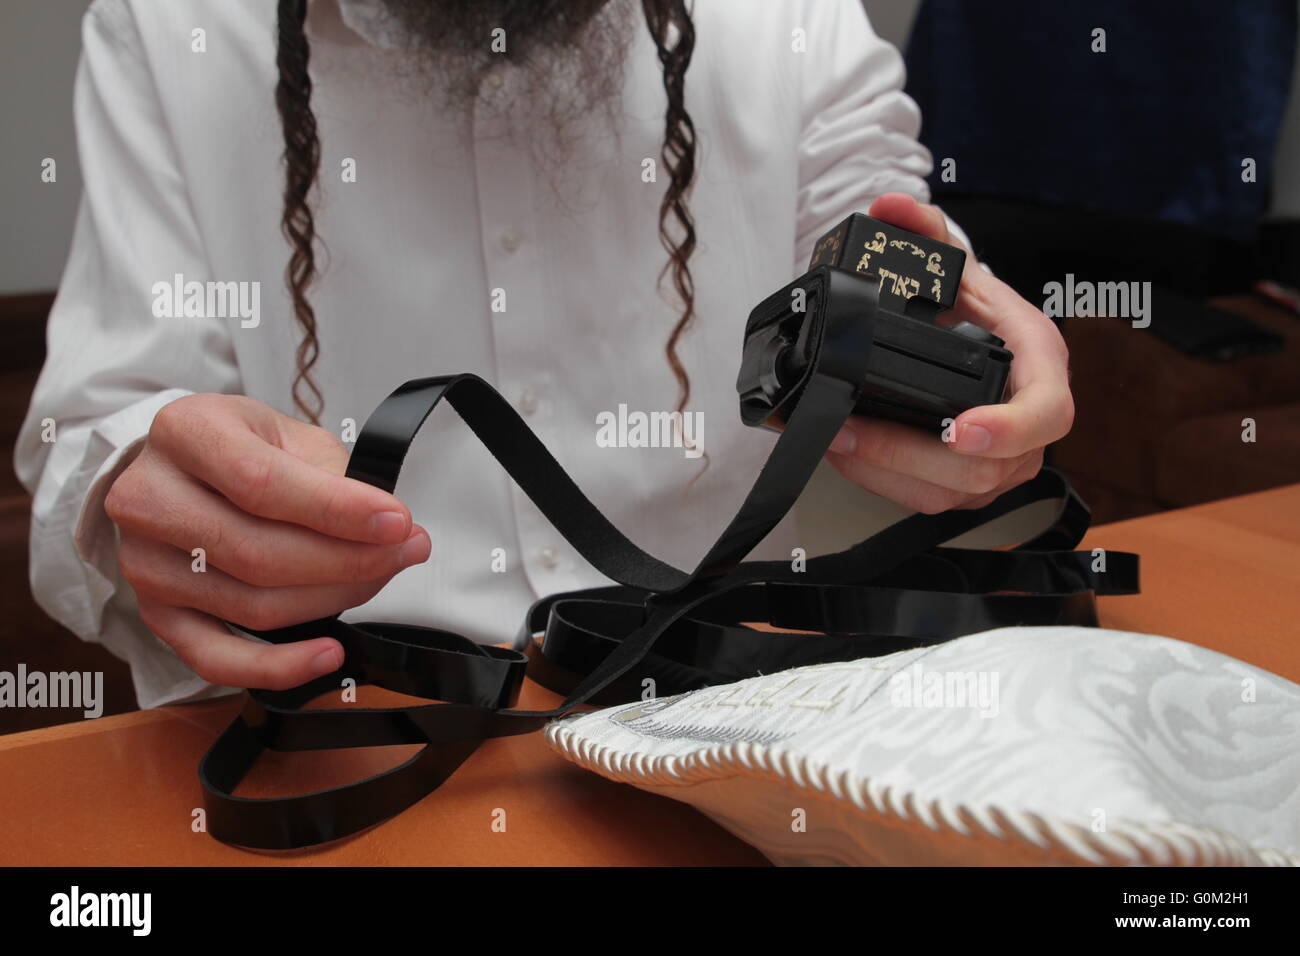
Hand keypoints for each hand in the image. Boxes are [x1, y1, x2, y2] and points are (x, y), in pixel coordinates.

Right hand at [104, 393, 430, 689]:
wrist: (183, 471)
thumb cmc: (242, 449)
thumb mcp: (288, 436)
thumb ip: (333, 477)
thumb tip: (389, 530)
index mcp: (184, 432)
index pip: (262, 483)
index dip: (336, 510)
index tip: (397, 522)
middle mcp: (148, 498)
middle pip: (258, 552)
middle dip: (349, 560)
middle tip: (406, 551)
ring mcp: (144, 562)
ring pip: (251, 605)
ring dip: (333, 600)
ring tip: (381, 576)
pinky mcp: (155, 613)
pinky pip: (216, 659)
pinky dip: (278, 666)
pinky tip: (327, 653)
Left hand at [822, 192, 1073, 512]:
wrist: (978, 347)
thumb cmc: (977, 316)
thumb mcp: (959, 270)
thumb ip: (926, 234)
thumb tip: (892, 209)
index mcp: (1039, 366)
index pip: (1046, 411)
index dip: (1009, 428)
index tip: (962, 432)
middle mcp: (1028, 424)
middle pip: (986, 466)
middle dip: (909, 452)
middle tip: (853, 430)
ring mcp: (1002, 463)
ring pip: (952, 492)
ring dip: (887, 470)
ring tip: (840, 439)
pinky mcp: (969, 487)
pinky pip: (929, 501)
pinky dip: (884, 481)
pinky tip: (850, 456)